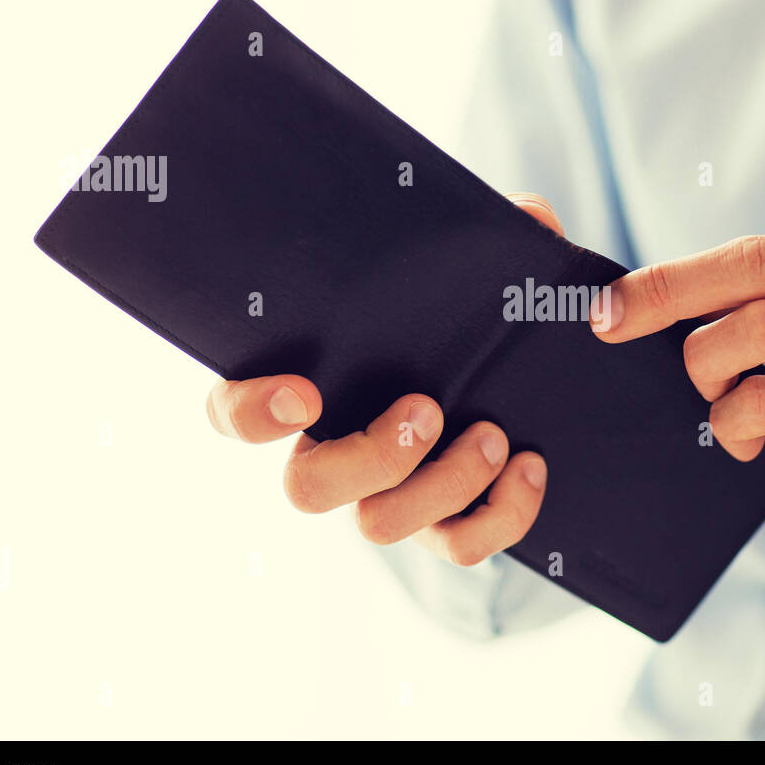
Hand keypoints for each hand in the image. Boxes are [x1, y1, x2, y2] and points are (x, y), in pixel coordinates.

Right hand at [205, 192, 563, 563]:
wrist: (526, 377)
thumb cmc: (475, 314)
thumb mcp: (482, 265)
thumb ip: (496, 228)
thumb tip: (525, 217)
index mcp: (314, 387)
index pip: (235, 412)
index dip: (250, 413)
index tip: (302, 391)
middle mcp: (338, 451)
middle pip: (307, 489)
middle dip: (369, 456)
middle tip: (427, 408)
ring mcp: (390, 495)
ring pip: (381, 526)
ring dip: (442, 483)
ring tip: (493, 434)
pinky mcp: (446, 524)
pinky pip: (458, 547)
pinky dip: (499, 515)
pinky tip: (529, 464)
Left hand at [592, 200, 764, 528]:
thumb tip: (682, 301)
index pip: (758, 245)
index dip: (680, 275)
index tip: (621, 298)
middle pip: (751, 266)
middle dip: (664, 293)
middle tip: (609, 321)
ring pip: (760, 328)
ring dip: (707, 366)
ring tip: (710, 399)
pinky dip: (738, 417)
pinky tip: (740, 438)